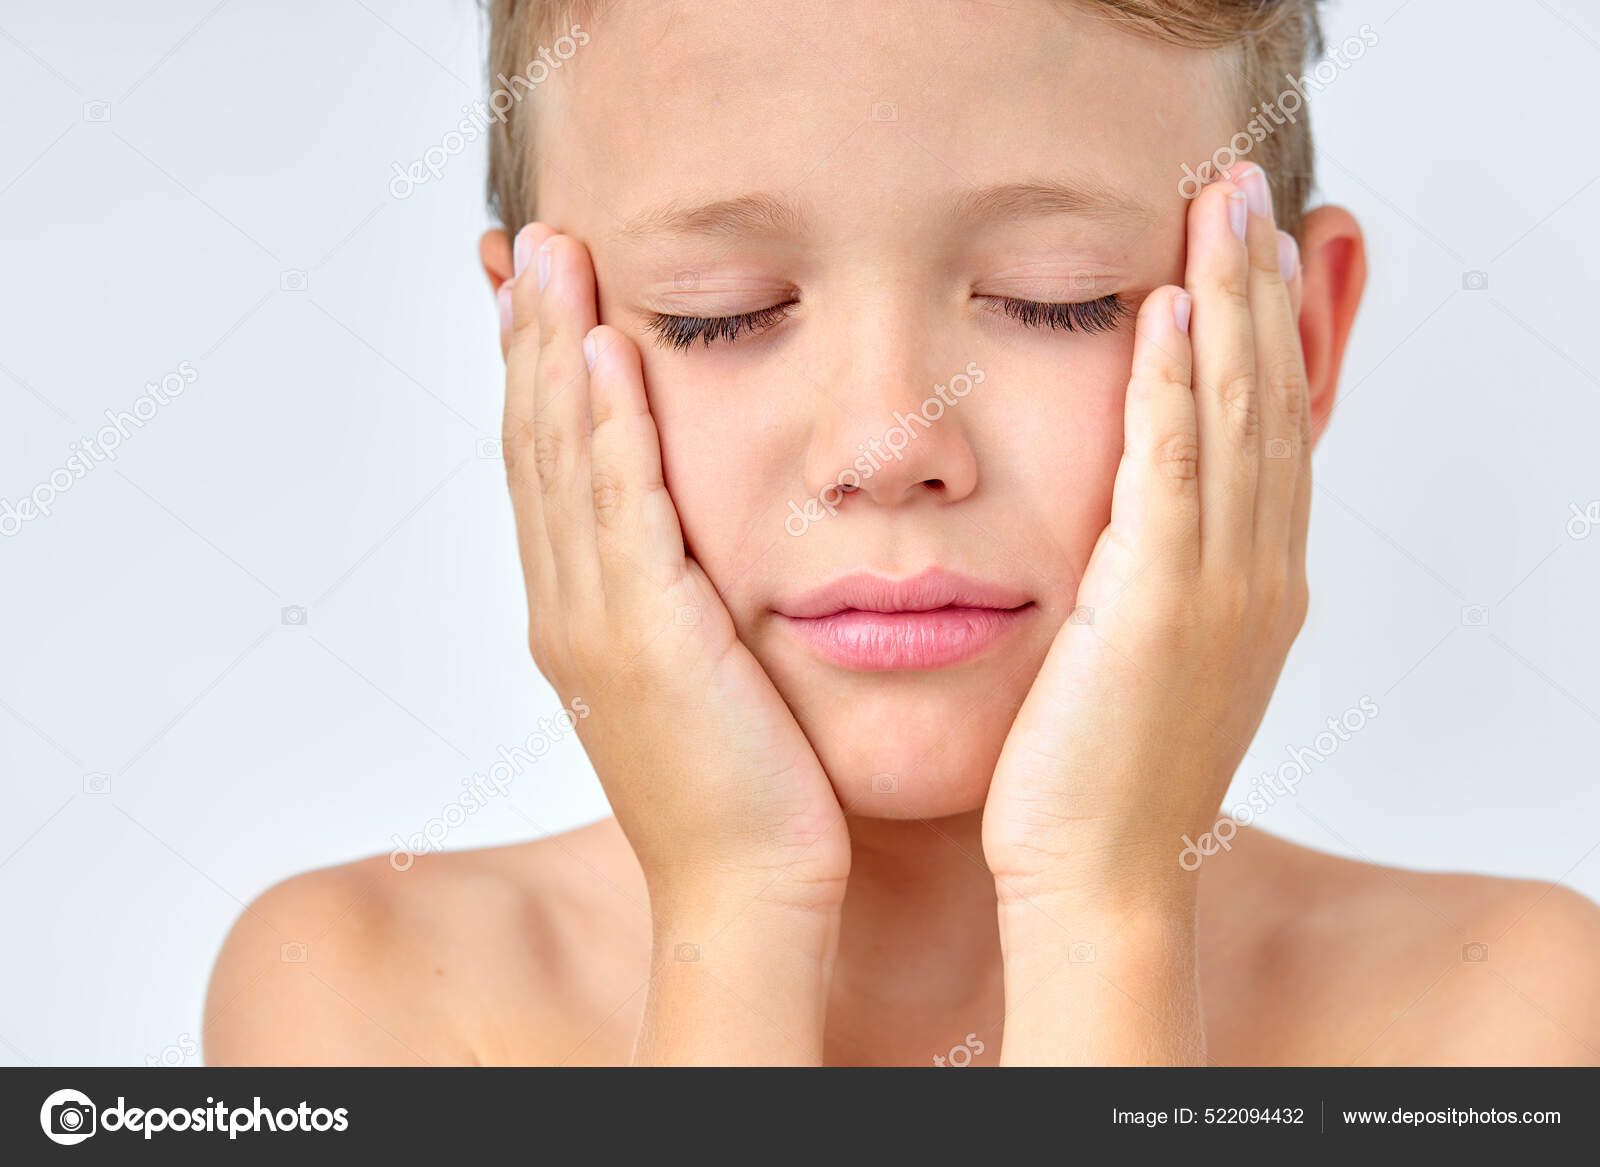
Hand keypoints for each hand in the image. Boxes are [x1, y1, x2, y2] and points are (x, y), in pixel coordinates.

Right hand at [496, 225, 850, 918]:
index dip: (535, 376)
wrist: (750, 888)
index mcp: (579, 613)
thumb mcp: (700, 674)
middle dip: (530, 339)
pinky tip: (613, 353)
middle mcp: (568, 607)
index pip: (547, 468)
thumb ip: (680, 599)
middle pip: (536, 445)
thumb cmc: (745, 791)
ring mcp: (597, 622)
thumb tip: (690, 549)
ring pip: (562, 459)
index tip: (534, 297)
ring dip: (557, 352)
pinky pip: (624, 508)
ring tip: (556, 258)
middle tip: (528, 245)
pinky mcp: (649, 637)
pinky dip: (611, 426)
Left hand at [982, 163, 1308, 913]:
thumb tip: (1138, 531)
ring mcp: (1221, 591)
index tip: (1252, 253)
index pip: (1271, 432)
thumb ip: (1155, 583)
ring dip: (1230, 305)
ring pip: (1235, 418)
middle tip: (1246, 193)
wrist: (1099, 880)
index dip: (1268, 334)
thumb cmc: (1103, 781)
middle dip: (1262, 291)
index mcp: (1257, 589)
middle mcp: (1259, 577)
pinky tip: (1167, 311)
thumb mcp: (1146, 663)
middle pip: (1270, 403)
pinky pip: (1172, 472)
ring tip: (1219, 211)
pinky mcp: (1158, 608)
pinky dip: (1174, 386)